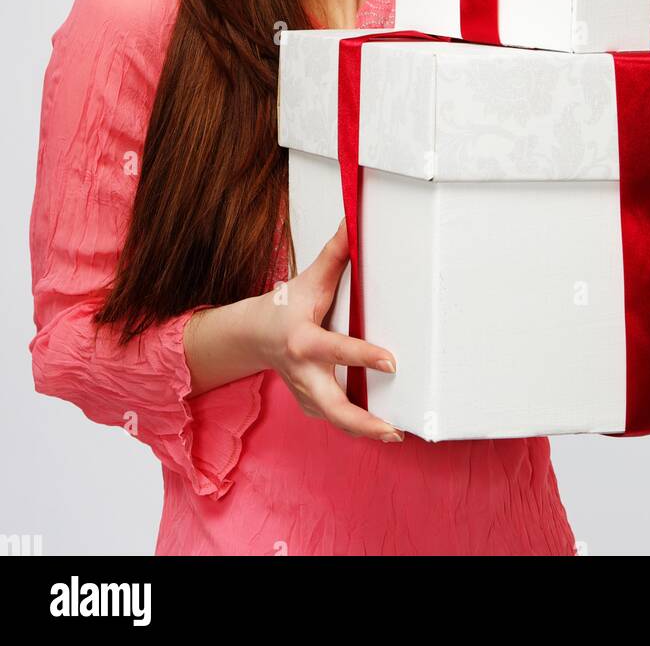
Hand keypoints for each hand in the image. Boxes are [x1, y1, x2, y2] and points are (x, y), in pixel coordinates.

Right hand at [253, 218, 404, 442]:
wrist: (253, 334)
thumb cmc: (285, 305)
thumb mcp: (309, 277)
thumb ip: (336, 252)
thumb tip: (354, 219)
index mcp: (303, 340)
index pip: (335, 351)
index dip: (363, 357)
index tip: (391, 362)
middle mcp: (303, 372)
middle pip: (331, 407)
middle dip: (361, 422)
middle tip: (391, 429)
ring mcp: (305, 392)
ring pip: (333, 419)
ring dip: (361, 430)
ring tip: (393, 433)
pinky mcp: (310, 403)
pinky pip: (333, 418)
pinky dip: (353, 425)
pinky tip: (378, 427)